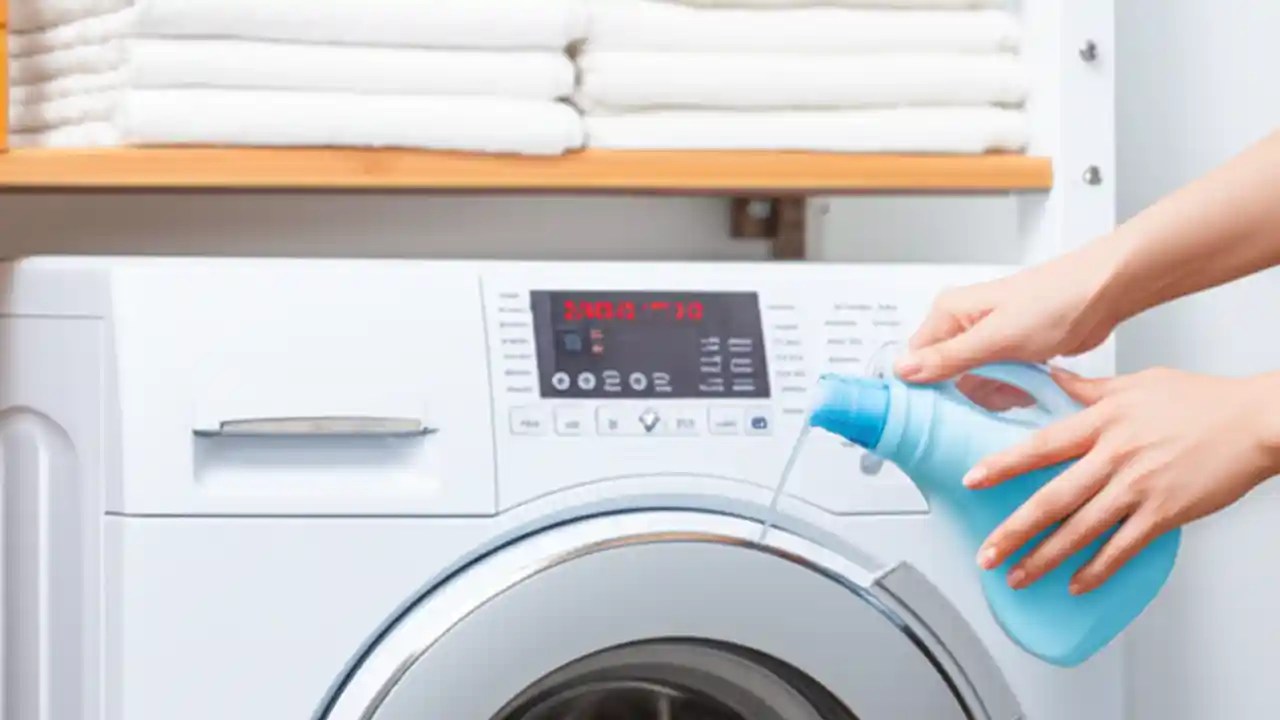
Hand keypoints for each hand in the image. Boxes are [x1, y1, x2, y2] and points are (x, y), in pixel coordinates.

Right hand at [895, 249, 1125, 384]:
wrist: (1104, 293)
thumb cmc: (1056, 302)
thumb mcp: (997, 338)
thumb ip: (949, 358)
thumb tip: (903, 371)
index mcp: (948, 313)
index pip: (915, 359)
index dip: (925, 388)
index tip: (941, 411)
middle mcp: (963, 324)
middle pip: (942, 376)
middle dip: (967, 395)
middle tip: (995, 397)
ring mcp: (986, 338)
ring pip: (970, 384)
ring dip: (992, 396)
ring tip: (1018, 392)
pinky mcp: (1008, 350)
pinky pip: (995, 382)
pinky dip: (1009, 391)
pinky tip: (1026, 391)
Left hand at [968, 367, 1279, 594]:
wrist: (1256, 421)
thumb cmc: (1202, 400)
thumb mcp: (1138, 383)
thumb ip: (1090, 389)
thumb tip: (1054, 377)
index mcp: (1103, 422)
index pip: (1040, 445)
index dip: (1003, 464)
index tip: (973, 480)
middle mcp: (1115, 456)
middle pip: (1052, 498)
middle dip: (1014, 531)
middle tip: (986, 554)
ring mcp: (1139, 488)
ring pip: (1081, 530)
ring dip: (1045, 558)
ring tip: (1017, 577)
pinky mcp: (1166, 513)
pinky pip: (1123, 548)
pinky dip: (1097, 569)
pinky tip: (1075, 584)